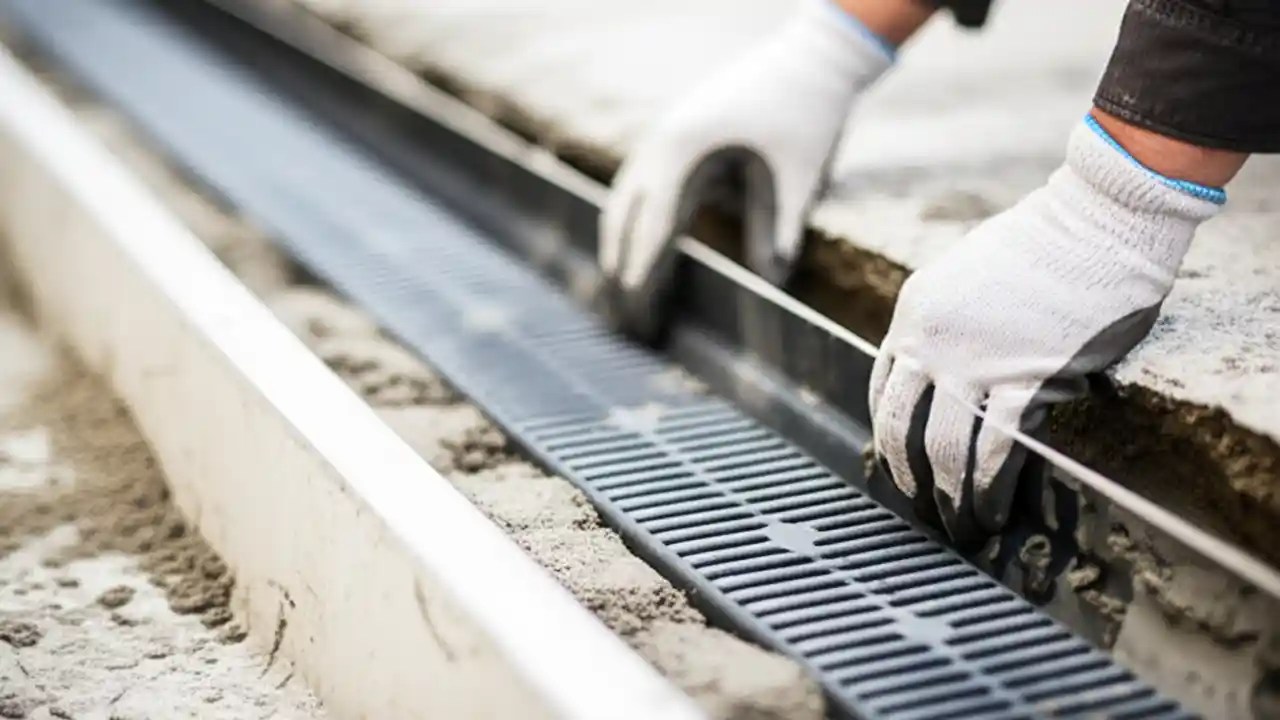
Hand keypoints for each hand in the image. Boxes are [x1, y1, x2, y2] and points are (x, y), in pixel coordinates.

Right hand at [600, 0, 891, 330]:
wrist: (815, 55)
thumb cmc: (808, 111)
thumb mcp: (799, 177)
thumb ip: (781, 229)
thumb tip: (772, 281)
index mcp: (685, 149)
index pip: (652, 219)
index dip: (641, 262)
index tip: (631, 296)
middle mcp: (665, 139)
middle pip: (625, 208)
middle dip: (619, 254)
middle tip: (618, 301)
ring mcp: (668, 131)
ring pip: (627, 192)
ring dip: (620, 234)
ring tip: (618, 277)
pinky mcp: (679, 129)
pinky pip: (644, 178)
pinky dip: (637, 211)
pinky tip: (643, 236)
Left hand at [869, 120, 1222, 541]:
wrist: (1097, 222)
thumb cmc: (1044, 246)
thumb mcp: (965, 277)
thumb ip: (948, 326)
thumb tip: (948, 376)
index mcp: (913, 316)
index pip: (883, 392)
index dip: (890, 439)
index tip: (900, 467)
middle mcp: (931, 342)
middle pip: (900, 430)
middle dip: (910, 481)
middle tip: (924, 511)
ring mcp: (975, 362)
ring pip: (945, 450)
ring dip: (951, 500)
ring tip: (964, 527)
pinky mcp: (1025, 378)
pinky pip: (996, 449)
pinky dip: (991, 490)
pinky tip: (996, 511)